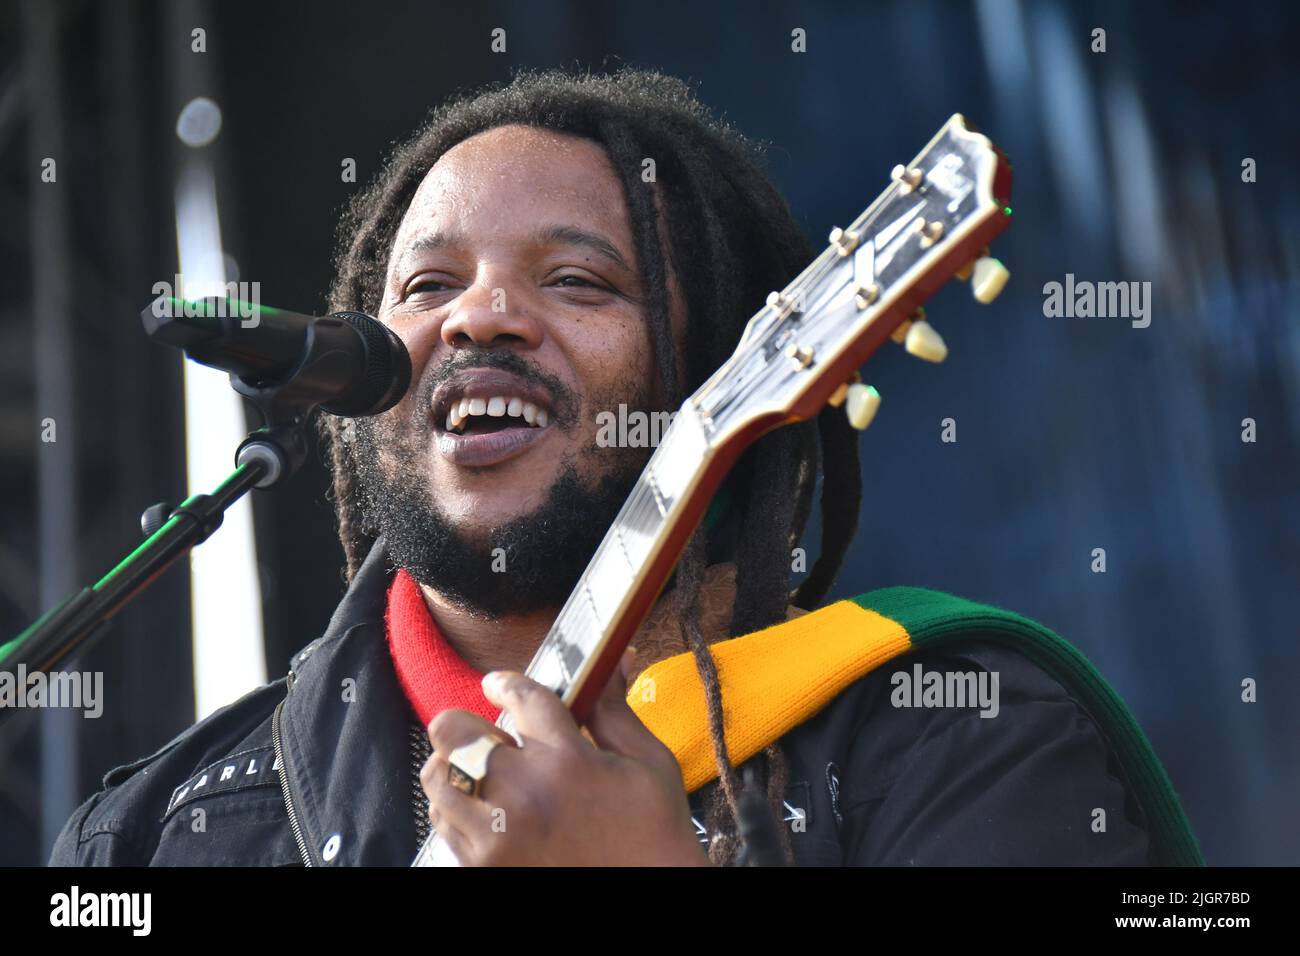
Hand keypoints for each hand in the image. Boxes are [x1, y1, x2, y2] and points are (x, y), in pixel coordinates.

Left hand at [421, 647, 710, 865]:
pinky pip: (443, 822)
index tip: (499, 684)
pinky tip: (485, 807)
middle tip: (490, 735)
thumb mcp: (648, 763)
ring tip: (483, 771)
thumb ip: (615, 711)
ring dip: (458, 766)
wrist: (651, 895)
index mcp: (568, 760)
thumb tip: (614, 660)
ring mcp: (496, 834)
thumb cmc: (654, 833)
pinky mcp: (484, 865)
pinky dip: (456, 807)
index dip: (504, 683)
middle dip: (470, 724)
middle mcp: (523, 793)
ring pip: (438, 776)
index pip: (519, 697)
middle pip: (454, 732)